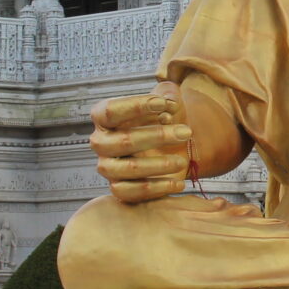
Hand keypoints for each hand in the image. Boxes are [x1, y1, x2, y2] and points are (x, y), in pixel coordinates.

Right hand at [89, 86, 193, 203]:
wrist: (175, 145)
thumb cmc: (166, 119)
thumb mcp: (169, 100)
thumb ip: (169, 94)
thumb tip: (169, 104)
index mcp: (105, 117)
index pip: (111, 111)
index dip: (135, 107)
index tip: (163, 105)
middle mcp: (101, 142)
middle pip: (122, 141)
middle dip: (156, 136)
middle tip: (186, 132)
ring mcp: (108, 167)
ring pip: (126, 169)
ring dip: (157, 165)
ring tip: (181, 161)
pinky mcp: (119, 188)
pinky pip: (131, 193)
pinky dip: (156, 189)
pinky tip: (178, 182)